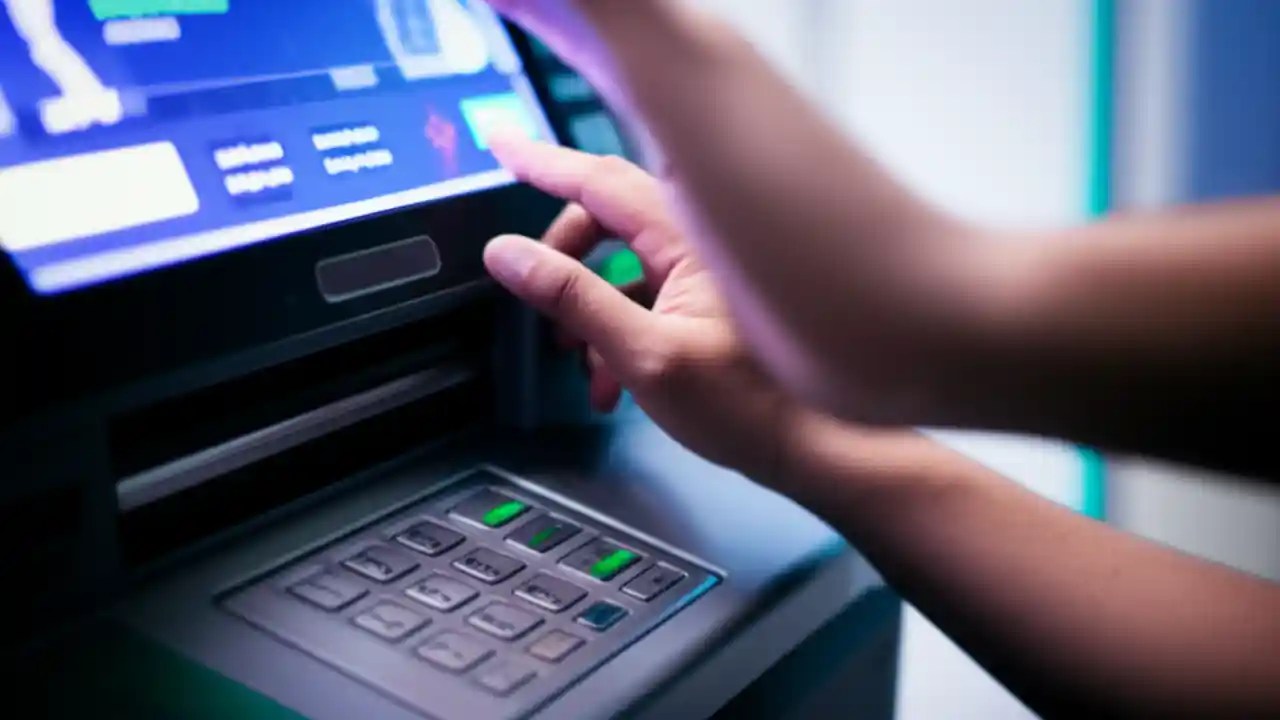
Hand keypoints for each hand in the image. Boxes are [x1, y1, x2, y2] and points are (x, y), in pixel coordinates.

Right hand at [482, 138, 797, 479]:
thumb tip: (510, 256)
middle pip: (605, 216)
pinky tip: (612, 381)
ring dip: (587, 306)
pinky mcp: (707, 299)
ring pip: (620, 261)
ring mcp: (704, 269)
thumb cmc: (749, 405)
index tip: (500, 144)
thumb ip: (572, 299)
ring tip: (578, 361)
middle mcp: (700, 239)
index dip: (542, 162)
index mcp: (689, 235)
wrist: (810, 445)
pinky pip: (644, 291)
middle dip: (563, 259)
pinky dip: (616, 327)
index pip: (599, 179)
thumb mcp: (644, 354)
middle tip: (536, 301)